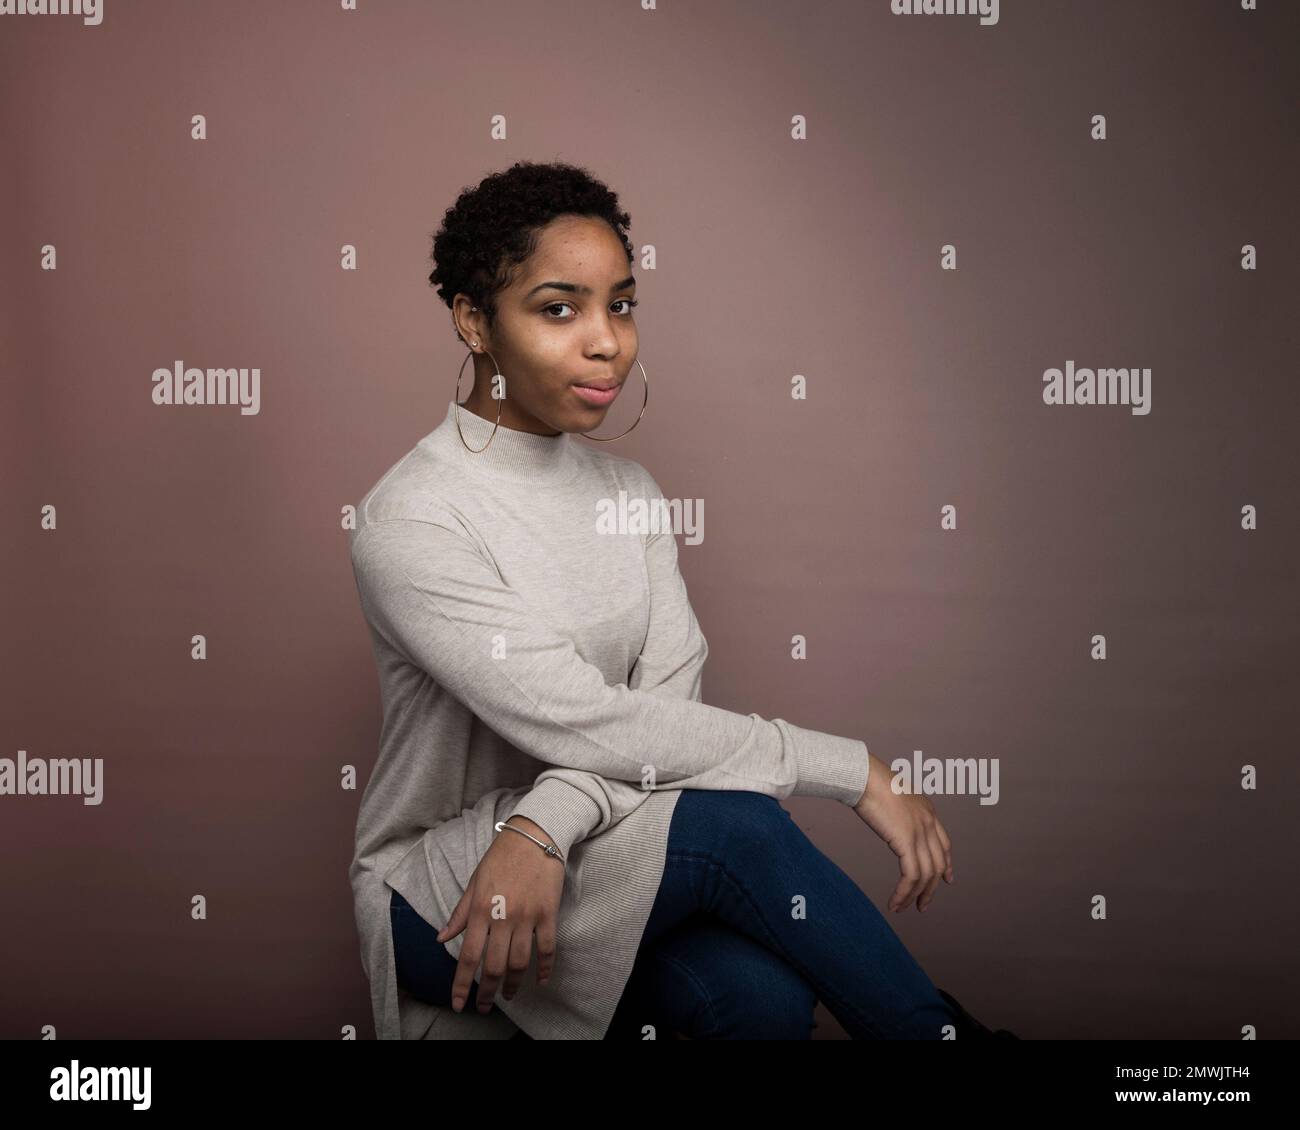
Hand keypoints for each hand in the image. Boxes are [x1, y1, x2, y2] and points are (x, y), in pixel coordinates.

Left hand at [435, 815, 565, 1013]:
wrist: (535, 835)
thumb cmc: (501, 857)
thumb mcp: (474, 882)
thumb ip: (459, 914)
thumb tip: (441, 939)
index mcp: (480, 909)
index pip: (468, 956)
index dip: (462, 984)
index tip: (458, 1003)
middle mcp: (502, 916)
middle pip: (494, 966)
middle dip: (487, 992)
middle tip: (484, 1007)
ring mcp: (527, 916)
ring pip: (520, 962)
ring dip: (513, 984)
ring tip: (509, 995)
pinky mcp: (548, 912)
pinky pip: (547, 947)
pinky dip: (544, 967)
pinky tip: (540, 980)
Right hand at [852, 754, 953, 913]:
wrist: (864, 776)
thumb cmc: (869, 781)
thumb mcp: (891, 795)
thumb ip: (897, 809)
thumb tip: (887, 814)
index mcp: (928, 811)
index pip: (944, 844)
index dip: (946, 864)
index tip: (946, 879)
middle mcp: (929, 823)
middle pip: (937, 864)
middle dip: (932, 888)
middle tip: (923, 904)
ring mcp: (920, 833)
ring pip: (926, 875)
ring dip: (916, 896)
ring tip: (904, 908)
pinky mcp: (906, 842)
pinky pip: (911, 877)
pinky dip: (904, 893)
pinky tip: (895, 902)